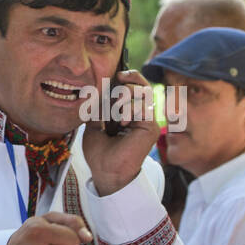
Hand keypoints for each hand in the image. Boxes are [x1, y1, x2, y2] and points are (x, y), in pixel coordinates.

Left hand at [81, 69, 158, 196]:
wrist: (106, 171)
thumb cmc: (100, 152)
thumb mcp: (93, 125)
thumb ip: (97, 108)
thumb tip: (94, 89)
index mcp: (127, 112)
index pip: (133, 87)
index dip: (128, 76)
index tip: (116, 73)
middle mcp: (139, 114)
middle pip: (143, 85)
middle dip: (129, 80)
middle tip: (118, 82)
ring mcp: (147, 120)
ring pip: (143, 92)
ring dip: (125, 96)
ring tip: (114, 111)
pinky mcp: (151, 127)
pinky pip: (143, 107)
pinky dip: (129, 110)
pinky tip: (122, 123)